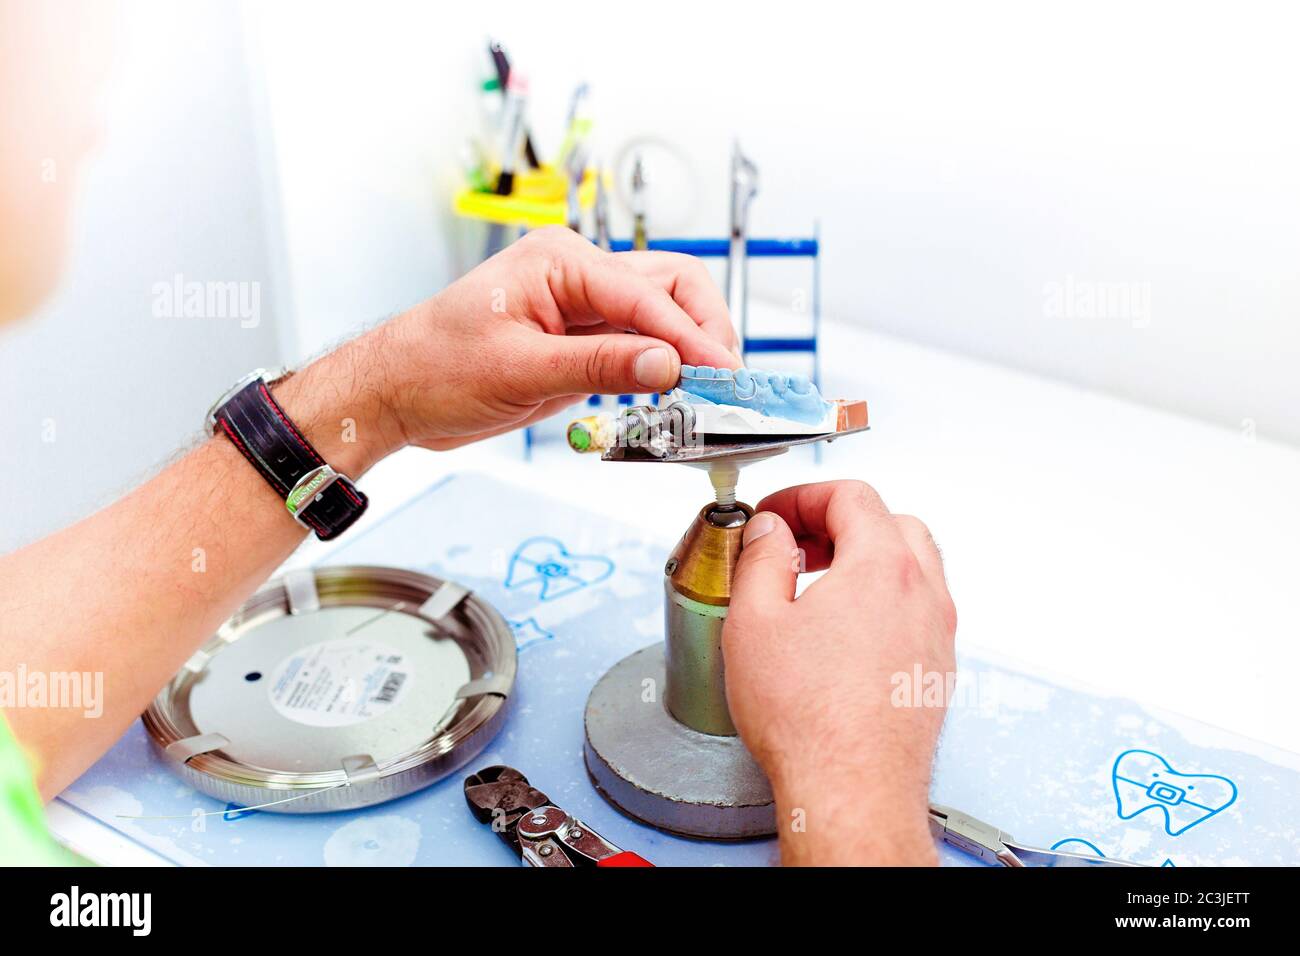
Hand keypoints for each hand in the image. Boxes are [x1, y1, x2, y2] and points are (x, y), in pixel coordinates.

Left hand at [367, 226, 739, 452]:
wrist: (397, 392)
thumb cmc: (435, 369)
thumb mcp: (521, 371)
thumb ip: (600, 366)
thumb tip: (669, 364)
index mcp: (560, 262)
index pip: (649, 295)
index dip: (692, 337)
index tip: (722, 376)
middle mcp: (577, 273)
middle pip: (671, 287)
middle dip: (705, 330)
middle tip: (726, 382)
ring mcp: (580, 305)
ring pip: (660, 315)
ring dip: (688, 349)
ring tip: (708, 393)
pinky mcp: (579, 337)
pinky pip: (637, 344)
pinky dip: (662, 367)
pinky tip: (676, 394)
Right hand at [723, 480, 957, 864]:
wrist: (851, 789)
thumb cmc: (809, 719)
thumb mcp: (755, 621)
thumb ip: (761, 558)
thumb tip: (771, 532)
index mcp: (882, 566)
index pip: (852, 496)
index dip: (804, 496)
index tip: (776, 516)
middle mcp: (923, 593)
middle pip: (892, 523)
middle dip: (839, 522)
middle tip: (797, 543)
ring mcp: (936, 633)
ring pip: (913, 566)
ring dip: (866, 559)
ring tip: (818, 586)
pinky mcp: (936, 669)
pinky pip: (917, 610)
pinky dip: (883, 600)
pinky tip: (842, 632)